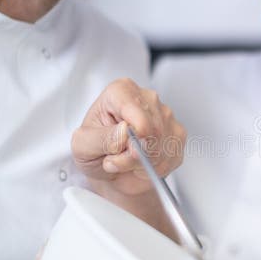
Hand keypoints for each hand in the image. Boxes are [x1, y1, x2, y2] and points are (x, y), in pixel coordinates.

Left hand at [71, 77, 184, 200]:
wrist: (108, 168)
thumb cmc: (94, 150)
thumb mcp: (82, 146)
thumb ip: (101, 138)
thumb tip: (125, 131)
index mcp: (121, 91)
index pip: (139, 116)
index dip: (131, 140)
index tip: (116, 152)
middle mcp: (147, 98)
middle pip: (153, 132)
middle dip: (133, 156)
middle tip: (116, 160)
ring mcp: (165, 115)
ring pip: (164, 146)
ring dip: (143, 164)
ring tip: (126, 161)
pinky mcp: (177, 133)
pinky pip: (173, 156)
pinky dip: (155, 168)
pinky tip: (141, 165)